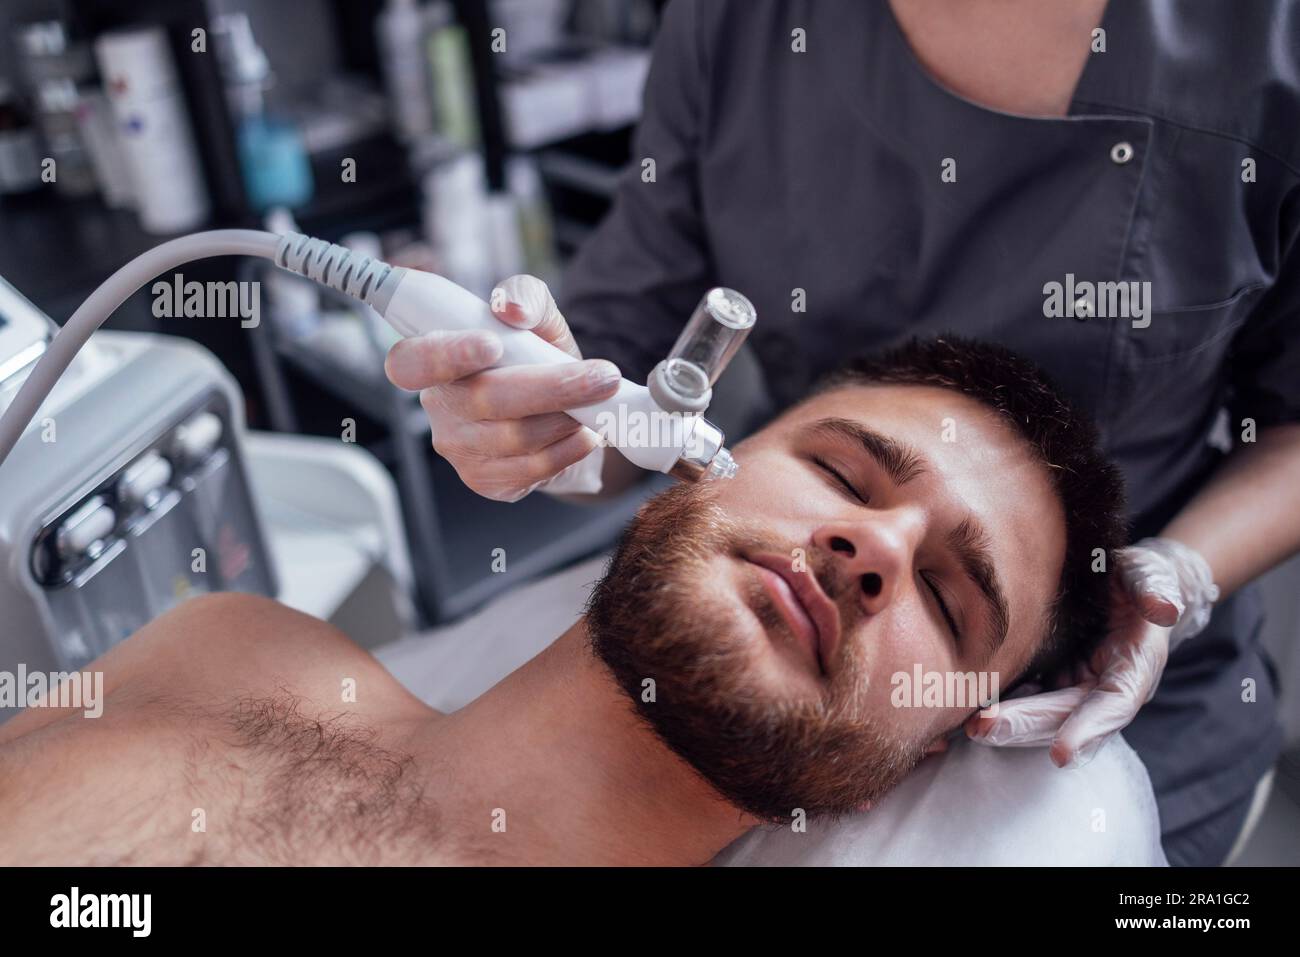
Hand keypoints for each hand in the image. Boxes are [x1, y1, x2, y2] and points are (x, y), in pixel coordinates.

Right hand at [384, 275, 619, 501]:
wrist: (560, 414)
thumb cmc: (536, 360)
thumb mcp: (536, 320)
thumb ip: (524, 297)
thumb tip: (511, 308)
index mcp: (434, 358)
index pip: (411, 361)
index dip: (446, 354)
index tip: (493, 344)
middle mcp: (439, 406)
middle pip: (486, 399)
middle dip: (552, 386)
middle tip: (603, 376)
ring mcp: (459, 448)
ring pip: (517, 436)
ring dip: (568, 417)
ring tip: (596, 401)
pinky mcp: (486, 480)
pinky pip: (532, 468)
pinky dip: (570, 447)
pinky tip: (585, 431)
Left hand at [963, 537, 1215, 767]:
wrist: (1121, 582)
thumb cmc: (1136, 577)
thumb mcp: (1148, 575)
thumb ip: (1155, 590)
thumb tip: (1166, 609)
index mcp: (1133, 670)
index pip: (1112, 707)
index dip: (1088, 729)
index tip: (1061, 753)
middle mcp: (1103, 689)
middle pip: (1065, 718)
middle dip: (1026, 728)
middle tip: (984, 729)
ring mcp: (1074, 687)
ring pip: (1041, 716)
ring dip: (1008, 725)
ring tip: (972, 726)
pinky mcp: (1051, 679)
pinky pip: (1026, 698)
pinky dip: (1001, 706)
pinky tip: (969, 708)